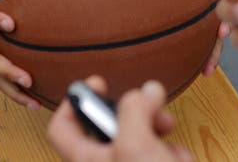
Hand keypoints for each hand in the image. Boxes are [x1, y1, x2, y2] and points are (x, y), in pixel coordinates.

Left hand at [48, 76, 193, 160]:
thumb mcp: (137, 147)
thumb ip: (135, 111)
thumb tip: (146, 91)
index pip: (63, 128)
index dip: (76, 101)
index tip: (100, 83)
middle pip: (110, 128)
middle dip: (138, 116)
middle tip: (154, 108)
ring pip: (141, 141)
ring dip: (161, 139)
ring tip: (173, 152)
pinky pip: (160, 156)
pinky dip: (174, 157)